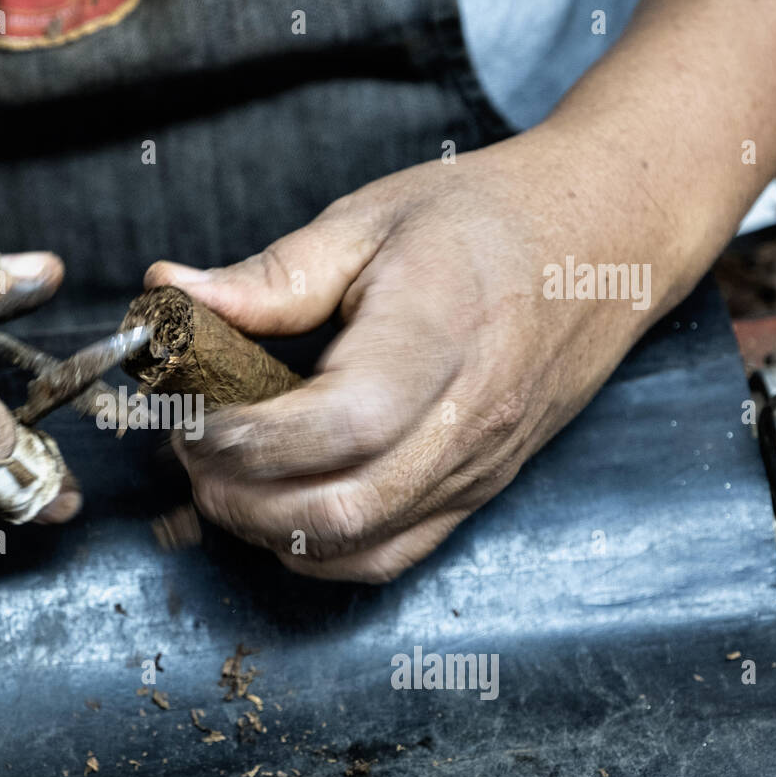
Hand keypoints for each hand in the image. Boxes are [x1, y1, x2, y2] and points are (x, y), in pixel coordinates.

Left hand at [146, 133, 675, 580]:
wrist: (604, 243)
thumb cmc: (485, 221)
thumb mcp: (370, 221)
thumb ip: (271, 274)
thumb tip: (171, 292)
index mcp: (438, 336)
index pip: (338, 424)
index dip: (248, 438)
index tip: (191, 416)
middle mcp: (468, 418)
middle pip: (344, 506)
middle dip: (243, 498)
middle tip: (192, 455)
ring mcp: (478, 465)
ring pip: (363, 546)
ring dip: (272, 531)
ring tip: (226, 481)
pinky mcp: (480, 490)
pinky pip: (395, 555)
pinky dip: (324, 553)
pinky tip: (281, 513)